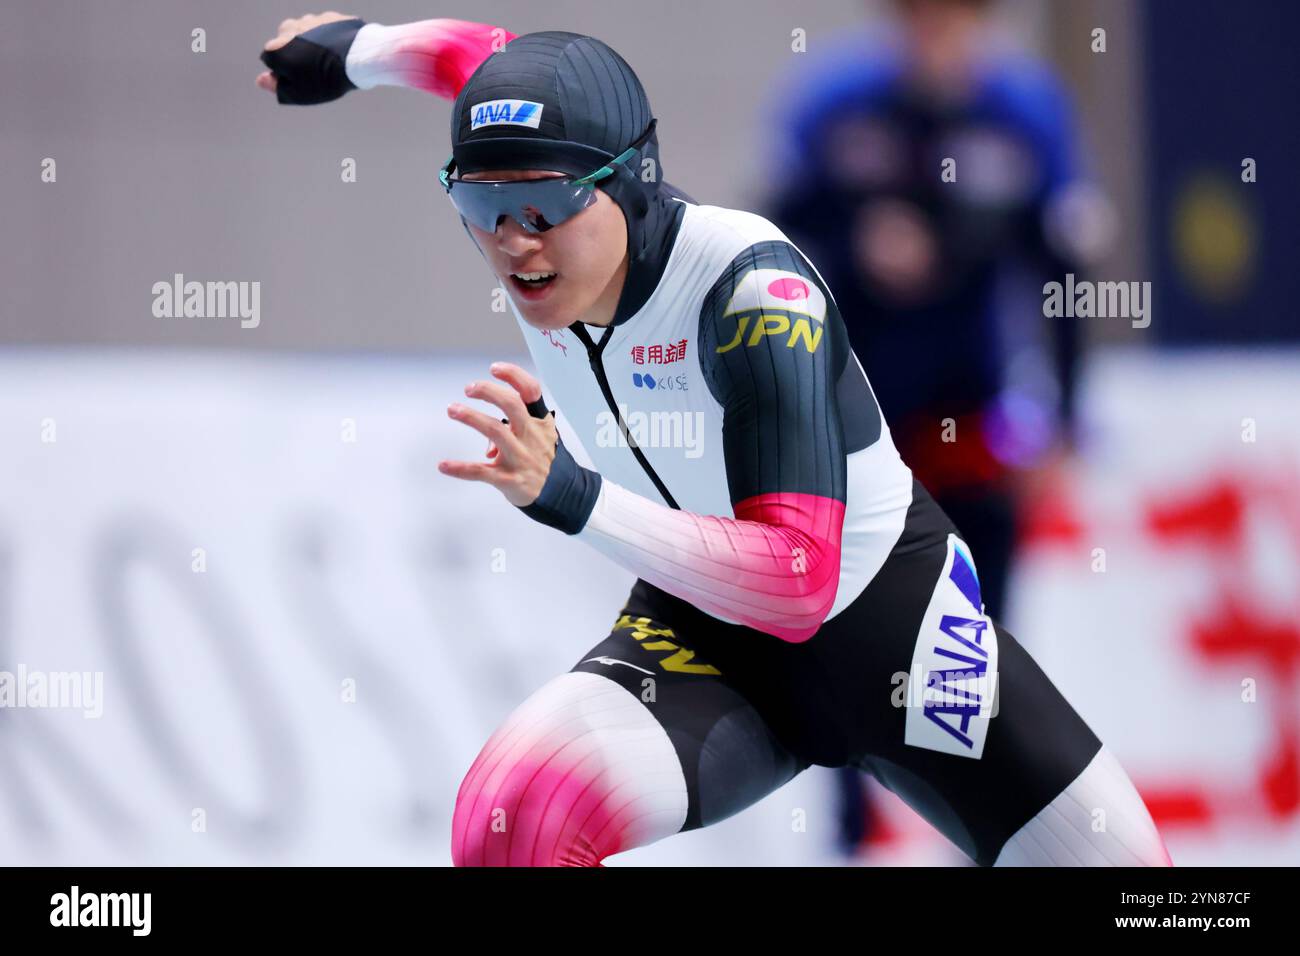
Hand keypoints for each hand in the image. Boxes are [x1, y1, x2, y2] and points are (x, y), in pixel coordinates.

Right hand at [256, 11, 354, 94]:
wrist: (357, 57)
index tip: (299, 80)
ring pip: (306, 33)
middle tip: (314, 70)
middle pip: (286, 43)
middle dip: (295, 54)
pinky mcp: (329, 17)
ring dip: (313, 45)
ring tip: (328, 60)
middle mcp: (288, 28)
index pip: (271, 61)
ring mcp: (309, 20)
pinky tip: (340, 51)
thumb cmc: (324, 79)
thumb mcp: (298, 93)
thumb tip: (261, 80)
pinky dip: (330, 38)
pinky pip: (326, 29)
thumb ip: (276, 87)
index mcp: (275, 47)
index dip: (283, 73)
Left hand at [439, 362, 557, 507]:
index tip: (494, 369)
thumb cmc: (546, 461)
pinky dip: (460, 468)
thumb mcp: (538, 439)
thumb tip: (488, 442)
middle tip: (470, 388)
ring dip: (471, 417)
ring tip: (453, 409)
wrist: (564, 495)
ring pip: (495, 431)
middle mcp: (531, 436)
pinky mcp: (509, 479)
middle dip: (488, 391)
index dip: (513, 375)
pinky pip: (480, 472)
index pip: (531, 391)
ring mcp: (520, 458)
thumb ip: (513, 430)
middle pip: (511, 405)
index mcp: (539, 422)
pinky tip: (444, 465)